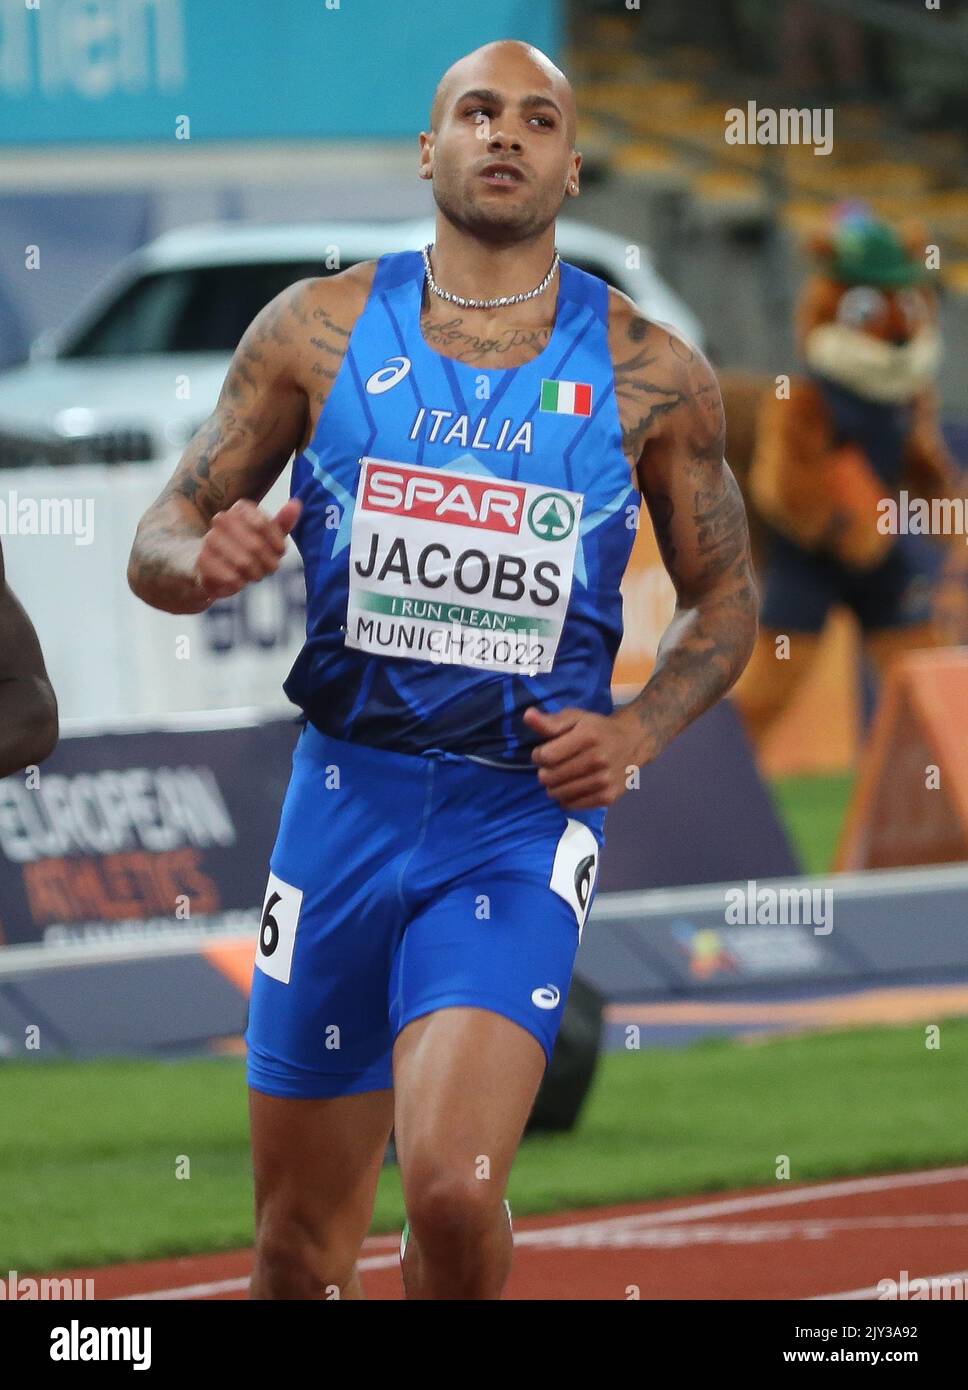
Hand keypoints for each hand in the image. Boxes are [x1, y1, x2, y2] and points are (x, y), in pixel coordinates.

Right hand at [195, 497, 301, 600]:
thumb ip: (283, 522)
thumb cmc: (246, 549)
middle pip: (255, 545)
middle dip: (268, 562)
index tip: (281, 552)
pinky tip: (238, 580)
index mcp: (240, 508)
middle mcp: (222, 519)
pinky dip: (240, 582)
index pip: (263, 524)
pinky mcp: (202, 561)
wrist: (211, 568)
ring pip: (244, 562)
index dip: (276, 543)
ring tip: (255, 574)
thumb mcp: (269, 536)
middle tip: (270, 568)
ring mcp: (210, 539)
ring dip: (255, 574)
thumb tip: (297, 504)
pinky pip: (231, 577)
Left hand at [524, 705, 645, 810]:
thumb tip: (527, 716)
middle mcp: (598, 760)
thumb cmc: (598, 728)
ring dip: (554, 786)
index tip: (544, 752)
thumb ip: (550, 721)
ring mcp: (605, 781)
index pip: (546, 757)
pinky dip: (566, 797)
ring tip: (562, 775)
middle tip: (554, 765)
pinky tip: (572, 786)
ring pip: (558, 794)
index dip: (538, 755)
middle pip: (550, 777)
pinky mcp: (608, 797)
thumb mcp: (575, 718)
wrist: (633, 742)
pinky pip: (571, 805)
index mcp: (588, 736)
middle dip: (545, 771)